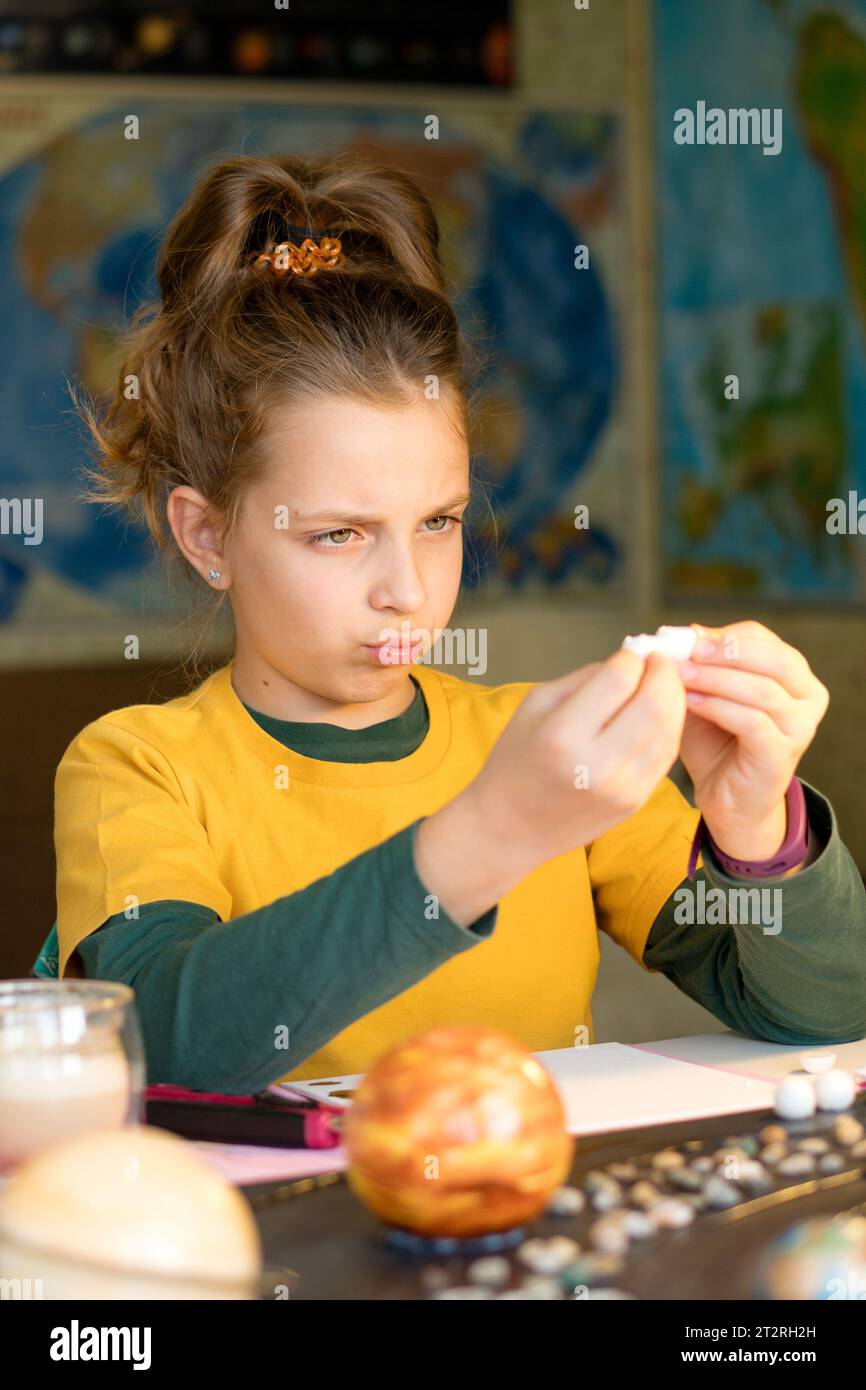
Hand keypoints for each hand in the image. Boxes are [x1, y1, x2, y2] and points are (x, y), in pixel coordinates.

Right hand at [467, 648, 687, 867]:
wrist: (510, 828)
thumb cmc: (516, 761)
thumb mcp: (535, 705)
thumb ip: (584, 678)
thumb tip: (630, 660)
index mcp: (561, 734)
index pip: (618, 679)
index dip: (632, 657)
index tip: (631, 652)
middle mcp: (595, 764)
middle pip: (654, 703)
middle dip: (663, 672)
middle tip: (658, 661)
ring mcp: (621, 787)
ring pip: (670, 728)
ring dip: (673, 698)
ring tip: (661, 684)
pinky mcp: (635, 802)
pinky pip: (666, 754)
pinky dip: (670, 727)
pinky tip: (658, 714)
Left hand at [675, 621, 829, 861]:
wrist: (725, 799)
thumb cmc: (715, 742)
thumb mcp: (705, 694)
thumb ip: (701, 664)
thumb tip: (687, 631)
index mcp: (793, 673)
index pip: (760, 638)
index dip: (721, 635)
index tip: (684, 639)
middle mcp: (807, 696)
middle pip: (772, 657)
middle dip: (725, 651)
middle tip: (685, 652)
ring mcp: (800, 727)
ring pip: (761, 689)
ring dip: (715, 678)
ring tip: (678, 677)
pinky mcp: (782, 754)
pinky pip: (752, 721)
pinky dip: (718, 707)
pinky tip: (689, 702)